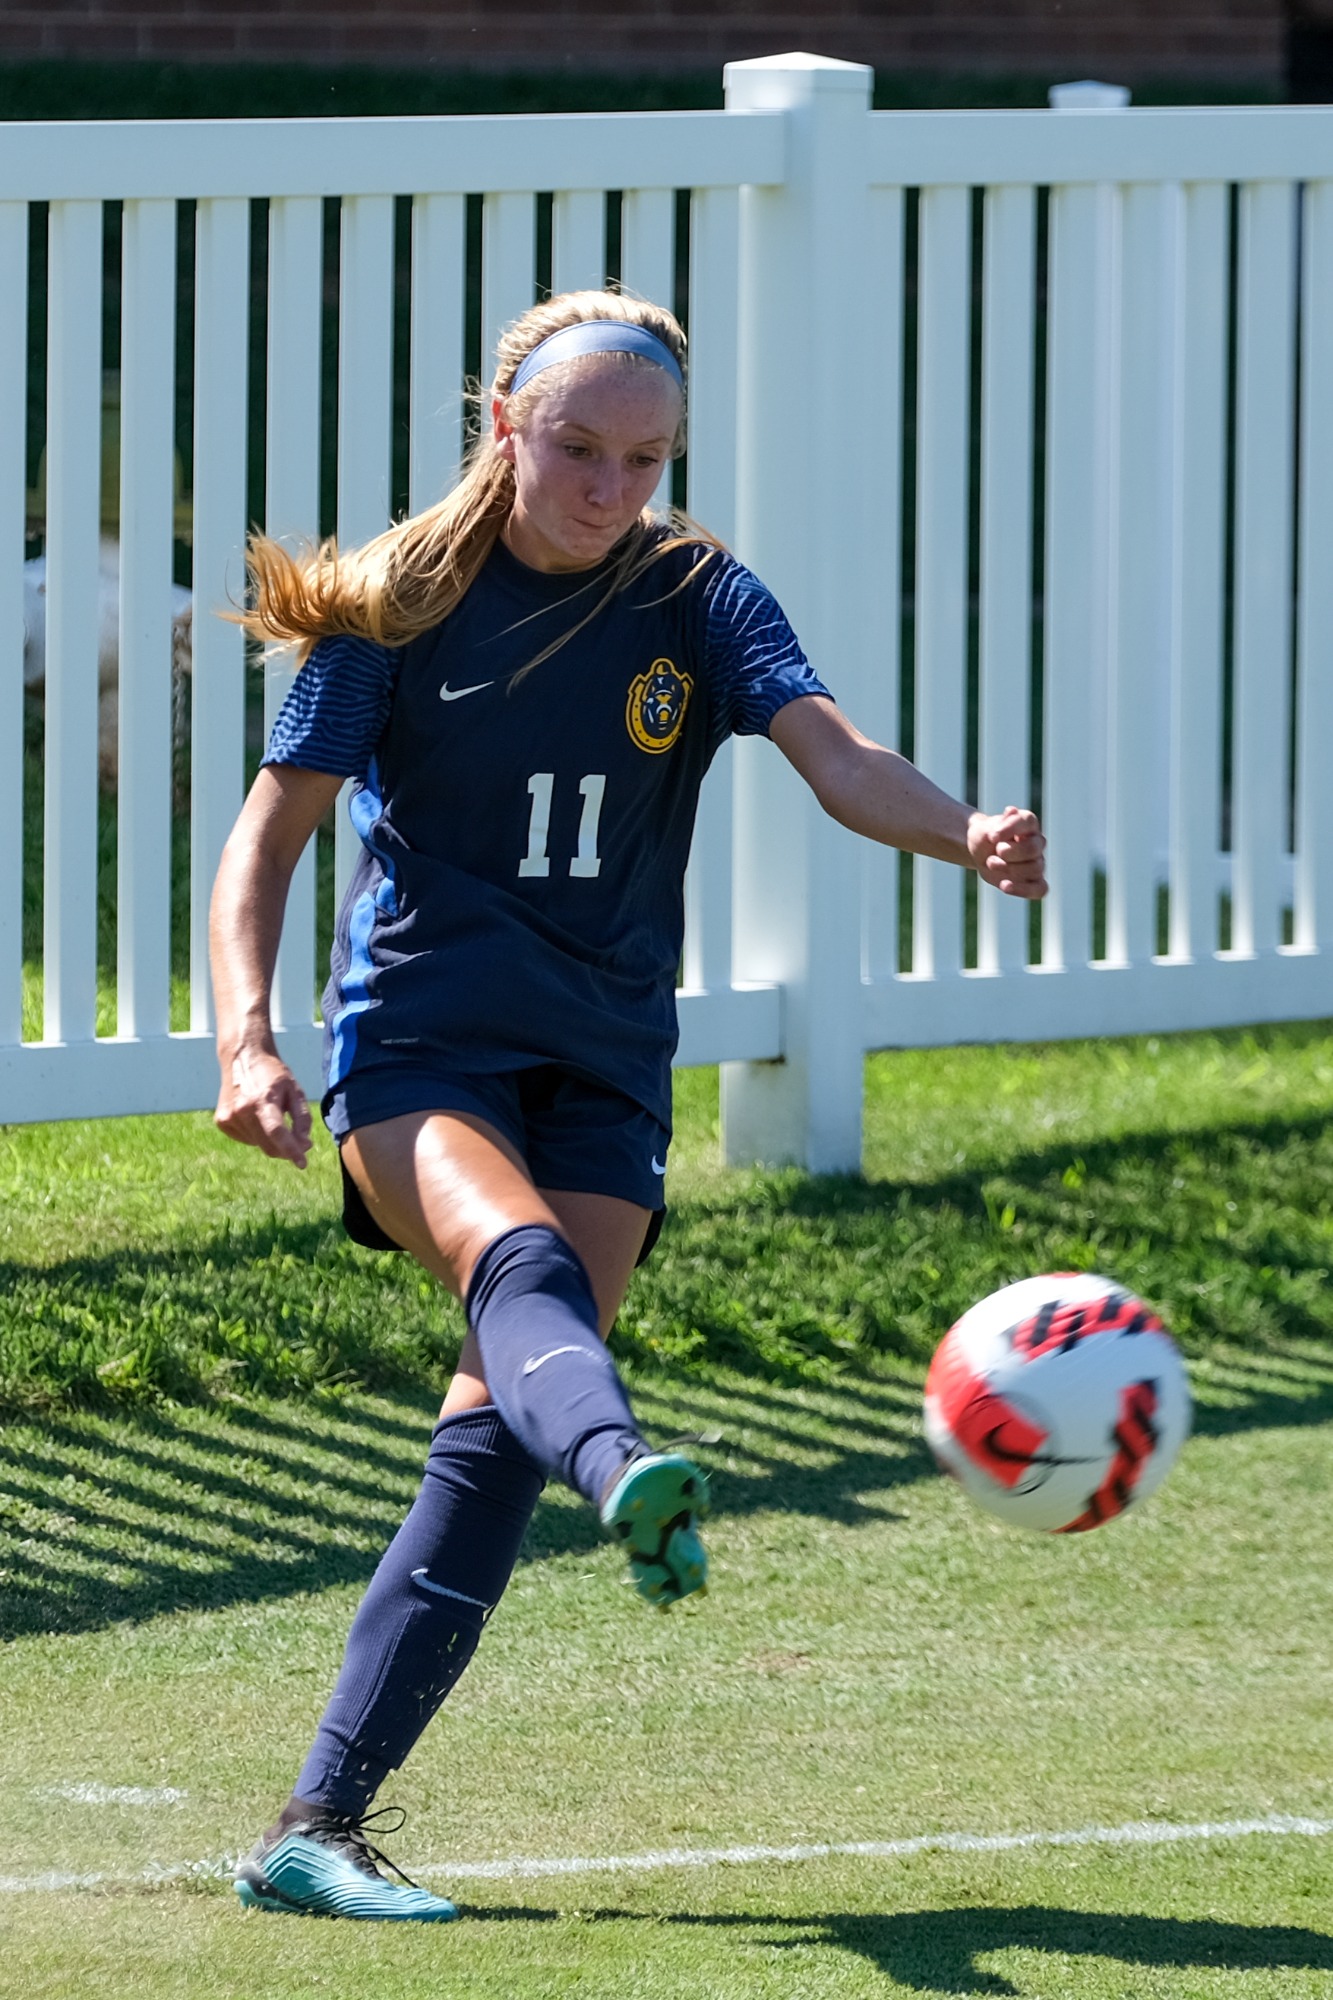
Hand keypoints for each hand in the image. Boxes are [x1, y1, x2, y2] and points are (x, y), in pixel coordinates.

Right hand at [214, 1044, 312, 1167]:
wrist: (242, 1057)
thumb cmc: (273, 1074)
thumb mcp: (295, 1091)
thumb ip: (302, 1118)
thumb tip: (304, 1145)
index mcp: (262, 1100)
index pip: (277, 1133)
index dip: (291, 1150)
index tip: (303, 1164)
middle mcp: (242, 1110)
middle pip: (268, 1145)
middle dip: (286, 1150)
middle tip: (301, 1143)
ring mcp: (229, 1117)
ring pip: (258, 1145)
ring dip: (272, 1141)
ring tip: (273, 1116)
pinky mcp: (221, 1121)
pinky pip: (246, 1139)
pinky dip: (257, 1135)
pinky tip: (257, 1116)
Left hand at [967, 805, 1047, 899]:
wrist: (980, 852)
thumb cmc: (985, 837)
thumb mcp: (984, 827)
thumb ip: (999, 823)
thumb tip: (1011, 811)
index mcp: (1028, 823)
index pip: (1028, 822)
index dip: (1010, 829)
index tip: (992, 836)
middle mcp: (1037, 842)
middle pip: (1033, 848)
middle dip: (1010, 852)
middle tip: (994, 852)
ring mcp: (1037, 862)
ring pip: (1035, 868)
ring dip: (1010, 869)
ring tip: (991, 863)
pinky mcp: (1034, 881)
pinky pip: (1040, 889)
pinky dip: (1023, 889)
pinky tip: (1004, 885)